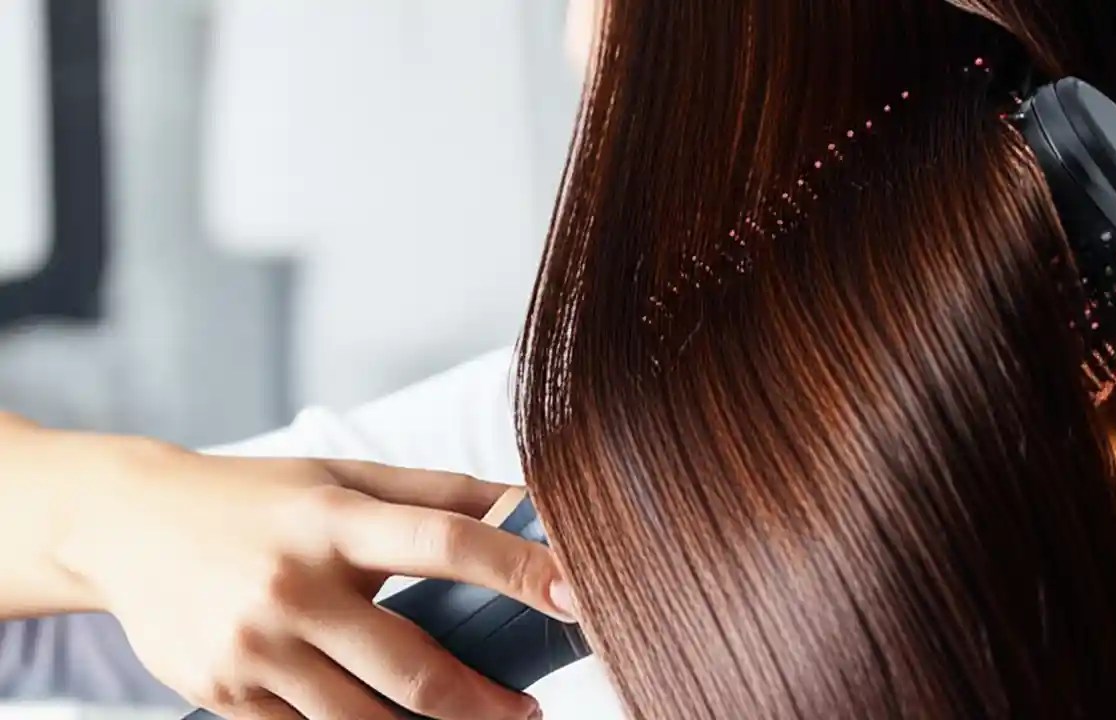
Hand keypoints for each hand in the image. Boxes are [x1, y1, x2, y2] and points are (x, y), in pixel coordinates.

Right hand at [54, 437, 571, 719]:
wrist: (129, 524)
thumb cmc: (257, 496)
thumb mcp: (343, 476)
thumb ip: (438, 493)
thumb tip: (528, 503)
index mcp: (335, 518)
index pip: (446, 542)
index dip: (518, 569)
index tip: (576, 598)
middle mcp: (295, 585)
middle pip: (413, 666)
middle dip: (486, 703)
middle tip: (529, 711)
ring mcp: (255, 648)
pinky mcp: (224, 694)